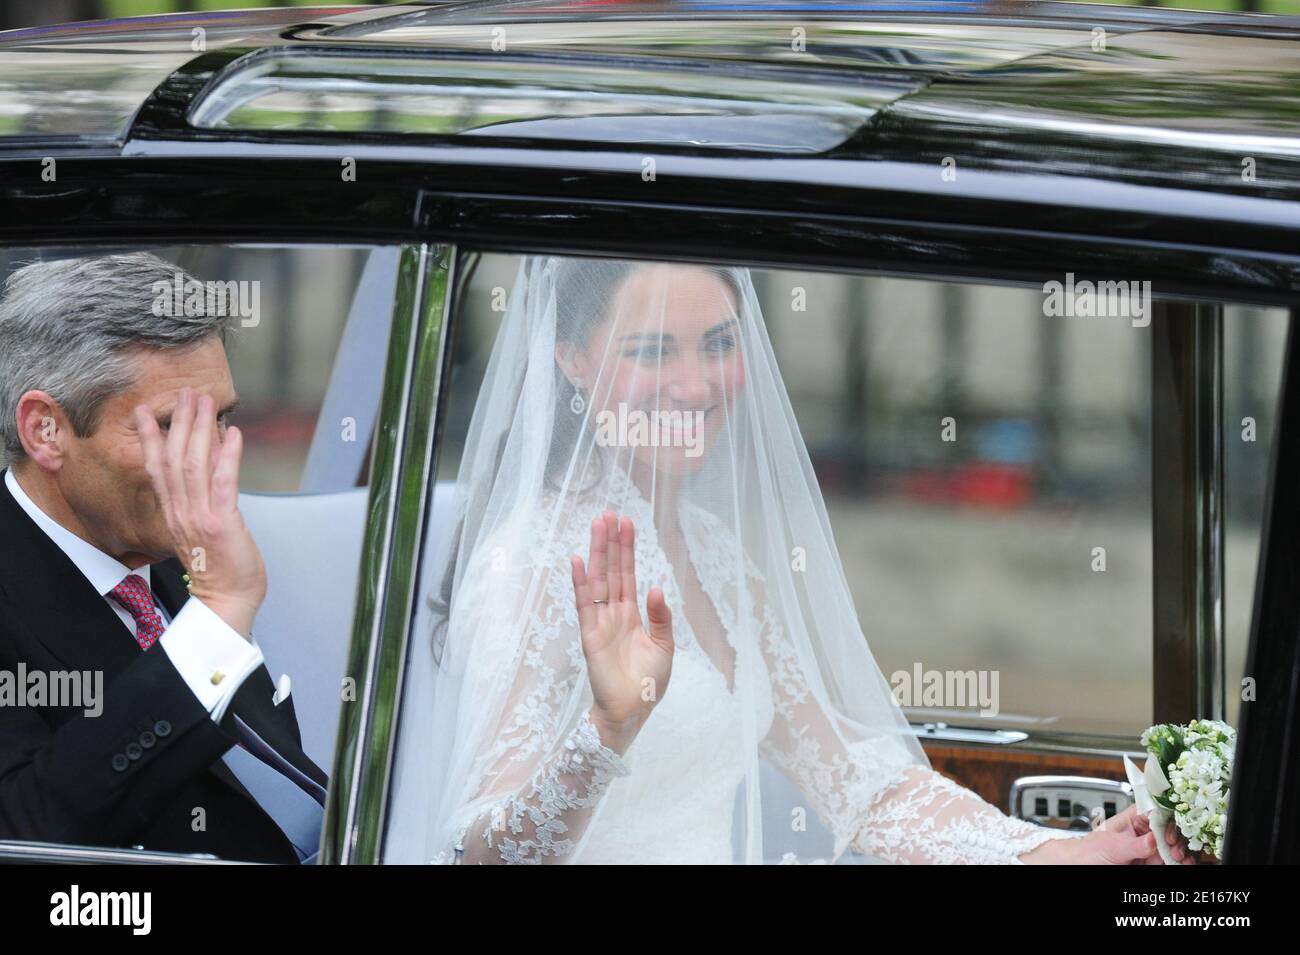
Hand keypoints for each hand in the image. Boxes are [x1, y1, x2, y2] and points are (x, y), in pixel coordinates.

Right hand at [134, 388, 265, 638]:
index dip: (150, 437)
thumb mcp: (200, 530)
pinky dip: (228, 456)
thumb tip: (208, 470)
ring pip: (193, 465)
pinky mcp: (221, 523)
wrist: (226, 600)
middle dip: (178, 423)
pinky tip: (234, 434)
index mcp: (173, 513)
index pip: (156, 468)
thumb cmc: (220, 567)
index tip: (144, 411)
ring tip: (205, 403)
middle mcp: (181, 512)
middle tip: (185, 394)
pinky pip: (223, 482)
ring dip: (199, 430)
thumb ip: (198, 503)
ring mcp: (199, 517)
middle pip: (173, 459)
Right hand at [571, 511, 673, 753]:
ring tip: (597, 525)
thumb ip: (661, 616)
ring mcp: (600, 622)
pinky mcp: (590, 636)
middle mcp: (614, 613)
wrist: (633, 710)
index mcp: (632, 614)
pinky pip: (584, 605)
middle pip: (611, 570)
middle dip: (610, 542)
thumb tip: (654, 586)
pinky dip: (580, 583)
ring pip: (598, 580)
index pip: (628, 574)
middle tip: (609, 513)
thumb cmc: (649, 682)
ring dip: (596, 553)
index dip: (627, 549)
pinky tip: (577, 561)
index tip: (626, 523)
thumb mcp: (665, 646)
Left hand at [1066, 804, 1196, 864]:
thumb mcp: (1111, 845)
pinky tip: (1181, 864)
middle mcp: (1148, 830)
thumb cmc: (1091, 850)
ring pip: (1177, 846)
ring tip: (1181, 859)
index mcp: (1136, 816)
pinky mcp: (1155, 861)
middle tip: (1175, 850)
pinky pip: (1173, 860)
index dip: (1170, 820)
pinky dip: (1181, 862)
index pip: (1160, 811)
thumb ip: (1133, 844)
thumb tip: (1152, 840)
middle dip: (1179, 839)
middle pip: (1174, 829)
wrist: (1084, 865)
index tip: (1170, 834)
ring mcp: (1153, 847)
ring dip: (1184, 852)